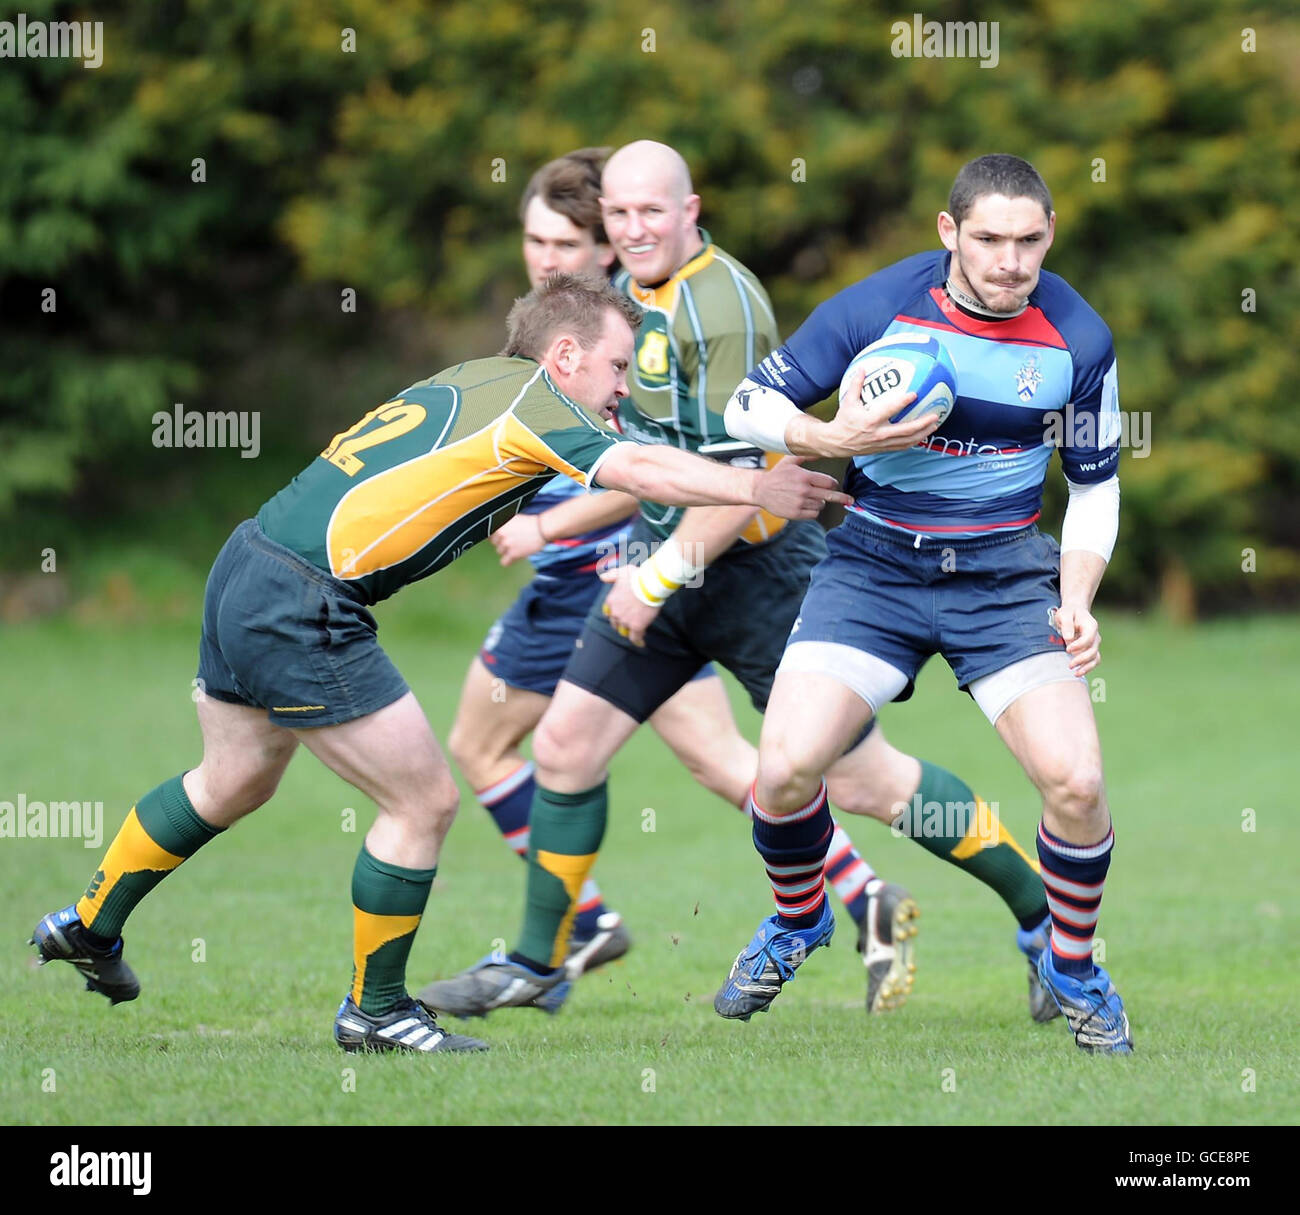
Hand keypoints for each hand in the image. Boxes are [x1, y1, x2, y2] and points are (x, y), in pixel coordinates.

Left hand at [490, 513, 546, 566]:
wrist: (542, 529)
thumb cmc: (529, 523)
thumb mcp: (512, 519)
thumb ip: (501, 525)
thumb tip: (492, 533)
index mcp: (499, 524)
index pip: (488, 535)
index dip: (496, 536)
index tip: (503, 537)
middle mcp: (500, 534)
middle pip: (494, 544)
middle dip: (502, 543)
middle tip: (514, 540)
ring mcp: (506, 544)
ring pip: (499, 552)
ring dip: (507, 551)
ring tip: (518, 545)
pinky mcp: (513, 554)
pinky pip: (504, 562)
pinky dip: (509, 560)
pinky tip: (516, 555)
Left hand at [599, 565, 659, 646]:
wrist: (650, 584)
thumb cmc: (637, 576)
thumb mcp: (621, 572)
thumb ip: (611, 575)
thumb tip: (602, 578)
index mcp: (611, 601)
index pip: (608, 612)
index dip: (614, 614)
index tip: (620, 614)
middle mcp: (615, 613)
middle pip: (615, 623)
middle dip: (621, 623)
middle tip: (629, 622)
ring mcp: (625, 621)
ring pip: (624, 631)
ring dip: (628, 631)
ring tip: (635, 632)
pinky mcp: (636, 626)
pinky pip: (635, 638)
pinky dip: (637, 641)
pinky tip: (640, 643)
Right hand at [752, 456, 850, 519]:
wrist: (761, 490)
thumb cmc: (777, 475)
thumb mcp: (789, 461)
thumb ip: (806, 455)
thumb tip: (821, 450)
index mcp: (804, 476)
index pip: (829, 482)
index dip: (833, 484)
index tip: (833, 485)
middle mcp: (803, 490)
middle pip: (830, 496)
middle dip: (841, 497)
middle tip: (850, 500)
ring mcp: (799, 503)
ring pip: (821, 505)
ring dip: (820, 502)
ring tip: (811, 498)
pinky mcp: (795, 513)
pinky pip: (813, 514)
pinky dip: (813, 511)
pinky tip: (806, 505)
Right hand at [821, 365, 941, 456]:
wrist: (836, 442)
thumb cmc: (843, 421)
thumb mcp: (848, 401)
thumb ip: (856, 385)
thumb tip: (862, 368)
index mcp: (871, 421)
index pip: (890, 410)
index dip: (903, 402)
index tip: (915, 394)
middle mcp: (879, 433)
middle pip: (906, 430)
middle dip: (922, 424)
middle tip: (935, 415)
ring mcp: (882, 443)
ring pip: (907, 440)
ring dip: (922, 433)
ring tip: (934, 426)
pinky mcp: (883, 449)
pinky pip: (902, 446)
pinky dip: (914, 441)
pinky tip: (922, 435)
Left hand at [1053, 601, 1100, 675]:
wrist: (1074, 613)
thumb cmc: (1068, 613)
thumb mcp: (1064, 614)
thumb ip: (1067, 625)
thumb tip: (1069, 639)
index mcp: (1091, 626)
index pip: (1088, 638)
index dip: (1079, 646)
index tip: (1068, 649)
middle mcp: (1095, 636)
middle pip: (1093, 650)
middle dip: (1082, 659)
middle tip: (1069, 665)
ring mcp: (1094, 644)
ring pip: (1095, 658)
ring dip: (1086, 667)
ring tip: (1075, 673)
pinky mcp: (1090, 650)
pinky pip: (1093, 661)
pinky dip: (1088, 668)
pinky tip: (1078, 673)